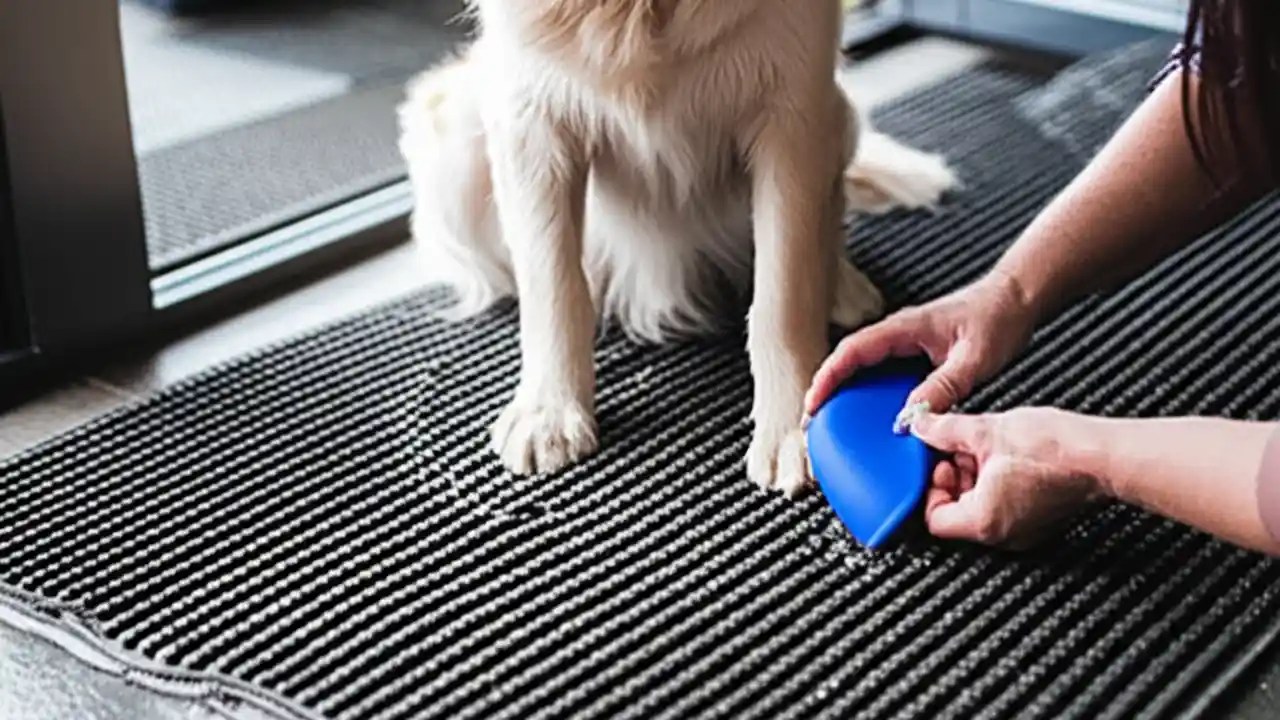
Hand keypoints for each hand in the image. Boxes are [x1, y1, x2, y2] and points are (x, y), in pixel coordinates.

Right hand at [805, 271, 1038, 416]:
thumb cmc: (998, 318)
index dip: (827, 379)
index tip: (812, 405)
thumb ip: (942, 388)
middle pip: (848, 362)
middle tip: (815, 425)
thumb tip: (909, 419)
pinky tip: (876, 418)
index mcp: (902, 328)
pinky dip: (871, 395)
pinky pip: (884, 375)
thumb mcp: (973, 359)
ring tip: (835, 425)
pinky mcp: (915, 354)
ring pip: (864, 370)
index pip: (851, 352)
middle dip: (827, 391)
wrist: (1016, 300)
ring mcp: (905, 344)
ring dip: (846, 394)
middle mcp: (897, 334)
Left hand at [909, 407, 1108, 549]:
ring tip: (990, 449)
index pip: (933, 519)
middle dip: (954, 478)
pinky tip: (1009, 457)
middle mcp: (1003, 535)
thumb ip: (943, 430)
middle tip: (964, 450)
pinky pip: (1004, 507)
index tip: (940, 462)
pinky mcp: (1040, 520)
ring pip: (980, 508)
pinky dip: (997, 484)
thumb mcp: (985, 430)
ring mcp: (1024, 530)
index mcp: (983, 522)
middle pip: (956, 513)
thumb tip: (920, 426)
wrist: (1104, 455)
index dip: (930, 487)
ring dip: (975, 478)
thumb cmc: (1055, 449)